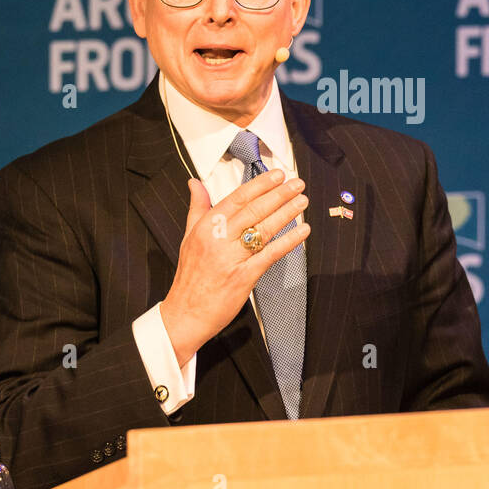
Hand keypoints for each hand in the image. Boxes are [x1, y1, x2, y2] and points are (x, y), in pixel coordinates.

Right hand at [160, 169, 309, 365]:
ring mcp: (232, 258)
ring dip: (286, 213)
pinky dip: (288, 241)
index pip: (237, 198)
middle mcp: (218, 239)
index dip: (260, 184)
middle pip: (253, 210)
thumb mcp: (188, 236)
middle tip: (297, 183)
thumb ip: (197, 207)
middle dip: (279, 194)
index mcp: (206, 227)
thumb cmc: (191, 276)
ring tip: (302, 201)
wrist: (186, 313)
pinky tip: (302, 231)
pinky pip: (270, 254)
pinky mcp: (244, 277)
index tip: (277, 175)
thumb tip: (195, 182)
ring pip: (263, 229)